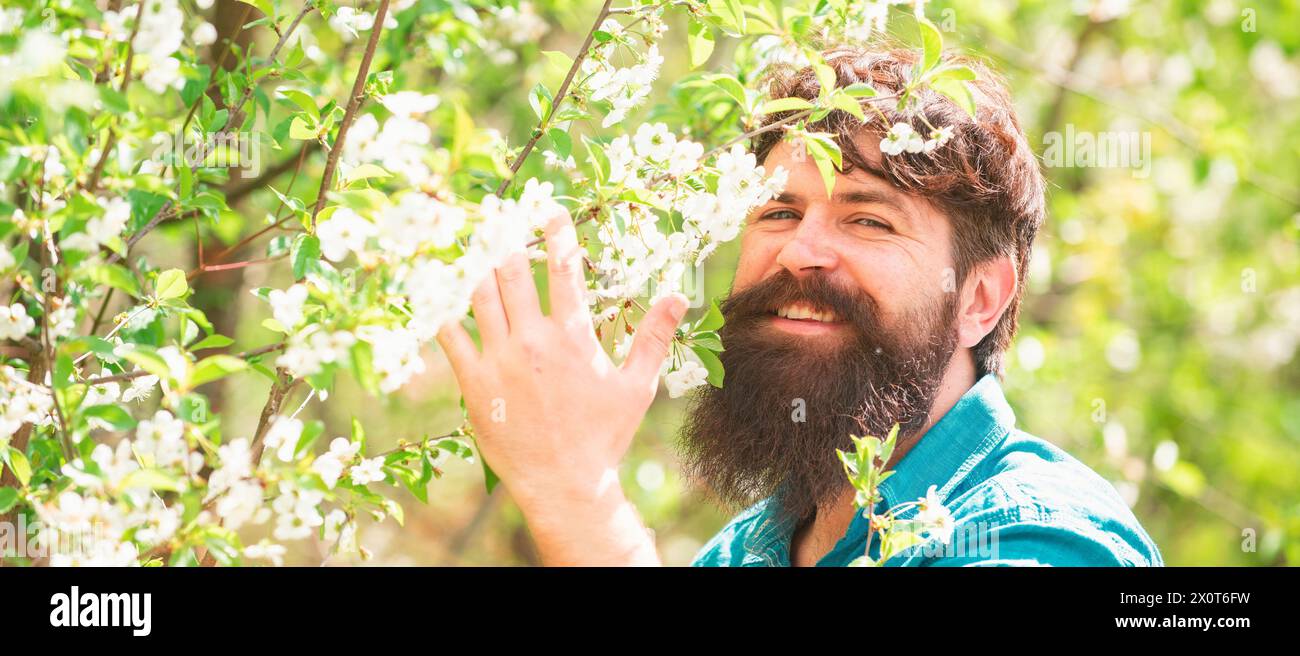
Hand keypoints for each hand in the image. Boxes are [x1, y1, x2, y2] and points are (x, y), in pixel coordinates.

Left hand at [435, 208, 686, 563]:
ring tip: (473, 246)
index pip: (564, 270)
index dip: (556, 234)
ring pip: (479, 296)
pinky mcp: (473, 383)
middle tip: (501, 219)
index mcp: (572, 337)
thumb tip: (676, 297)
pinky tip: (440, 294)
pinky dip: (443, 311)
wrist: (565, 484)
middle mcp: (533, 341)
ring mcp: (499, 361)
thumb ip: (653, 337)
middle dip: (506, 240)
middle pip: (513, 272)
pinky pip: (450, 337)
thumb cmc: (603, 436)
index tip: (550, 212)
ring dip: (476, 266)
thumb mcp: (636, 386)